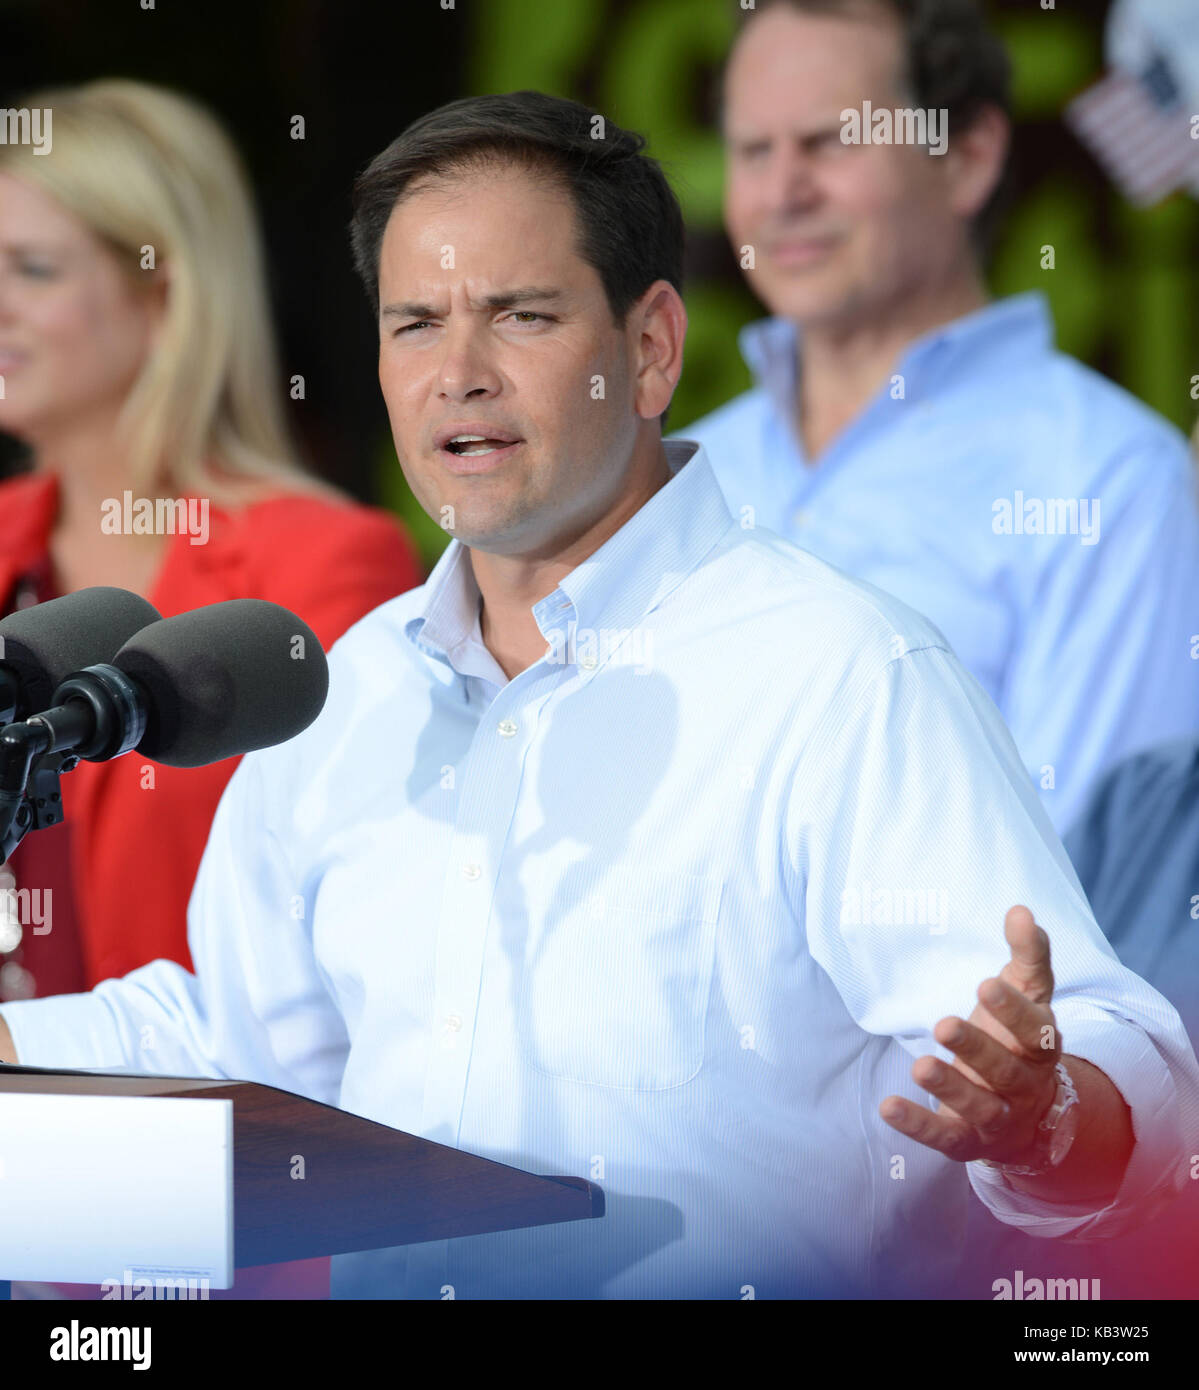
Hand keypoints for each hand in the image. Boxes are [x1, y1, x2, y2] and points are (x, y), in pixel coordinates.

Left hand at [879, 905, 1060, 1165]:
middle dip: (977, 1048)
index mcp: (1039, 1046)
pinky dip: (918, 1125)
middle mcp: (1023, 1085)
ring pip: (980, 1107)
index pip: (1034, 1029)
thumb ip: (1028, 955)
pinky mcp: (968, 1141)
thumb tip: (1020, 909)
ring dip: (950, 1088)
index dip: (1012, 1010)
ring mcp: (998, 1117)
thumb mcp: (1029, 996)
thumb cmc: (1018, 1041)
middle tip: (944, 1023)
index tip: (985, 985)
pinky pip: (945, 1137)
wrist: (1032, 1119)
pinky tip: (888, 1105)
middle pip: (1005, 1069)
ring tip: (921, 1066)